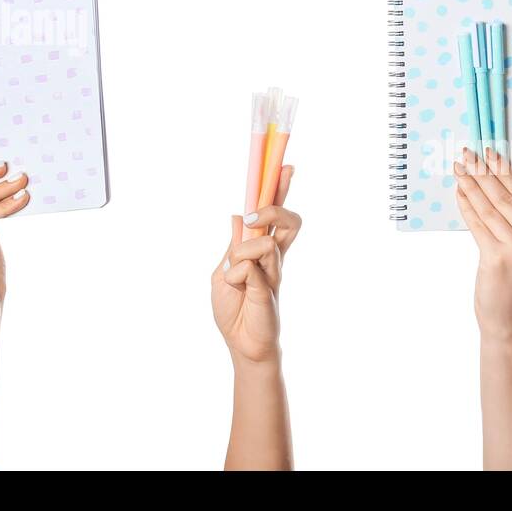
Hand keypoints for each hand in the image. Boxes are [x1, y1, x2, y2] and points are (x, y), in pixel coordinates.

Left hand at [212, 166, 299, 363]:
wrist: (241, 345)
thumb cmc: (233, 312)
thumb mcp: (222, 271)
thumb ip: (234, 246)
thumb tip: (236, 216)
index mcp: (262, 251)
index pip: (275, 215)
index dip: (281, 190)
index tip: (286, 165)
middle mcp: (274, 258)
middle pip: (288, 220)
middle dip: (272, 208)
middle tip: (253, 216)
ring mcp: (275, 272)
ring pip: (264, 241)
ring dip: (242, 252)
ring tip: (235, 273)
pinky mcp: (270, 287)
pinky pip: (250, 267)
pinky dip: (236, 274)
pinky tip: (237, 288)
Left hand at [454, 147, 511, 336]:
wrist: (509, 317)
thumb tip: (494, 181)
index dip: (504, 169)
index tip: (490, 152)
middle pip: (506, 196)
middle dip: (484, 171)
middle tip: (469, 153)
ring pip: (490, 207)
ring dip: (471, 184)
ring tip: (459, 168)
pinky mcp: (497, 258)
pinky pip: (478, 224)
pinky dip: (466, 206)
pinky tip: (458, 192)